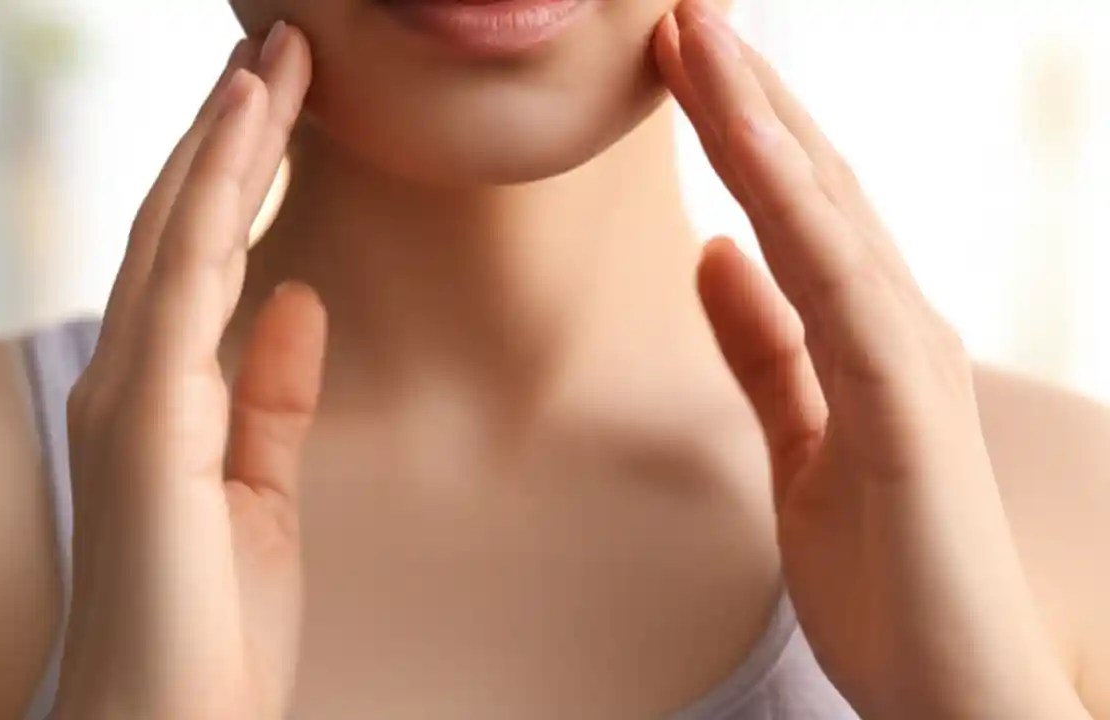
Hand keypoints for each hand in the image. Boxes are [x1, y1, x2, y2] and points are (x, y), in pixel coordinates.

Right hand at [53, 23, 321, 719]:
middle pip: (178, 224)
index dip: (232, 172)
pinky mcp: (145, 420)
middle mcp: (129, 381)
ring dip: (224, 138)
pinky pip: (183, 280)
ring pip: (175, 231)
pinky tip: (246, 130)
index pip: (193, 256)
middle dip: (229, 133)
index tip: (280, 101)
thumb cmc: (211, 629)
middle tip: (281, 48)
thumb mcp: (261, 492)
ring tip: (271, 59)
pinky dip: (211, 198)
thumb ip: (273, 396)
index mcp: (159, 399)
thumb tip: (299, 297)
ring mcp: (129, 395)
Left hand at [654, 3, 1089, 717]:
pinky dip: (799, 222)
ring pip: (826, 217)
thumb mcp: (797, 439)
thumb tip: (714, 255)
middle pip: (812, 184)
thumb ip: (762, 347)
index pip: (793, 205)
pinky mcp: (909, 416)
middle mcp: (892, 327)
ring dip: (762, 124)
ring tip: (700, 41)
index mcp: (861, 333)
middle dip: (745, 92)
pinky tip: (751, 168)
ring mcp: (907, 363)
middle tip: (685, 11)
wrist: (954, 691)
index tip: (680, 52)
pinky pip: (841, 299)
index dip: (739, 124)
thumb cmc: (889, 574)